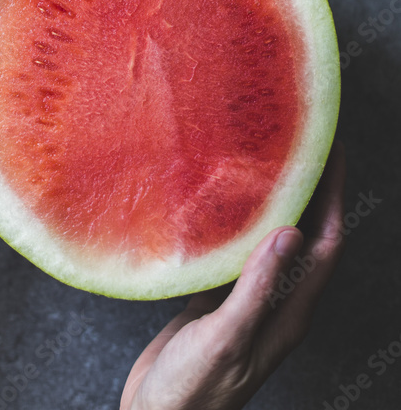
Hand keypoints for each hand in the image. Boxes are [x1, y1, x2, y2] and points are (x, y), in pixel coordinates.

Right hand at [121, 141, 345, 409]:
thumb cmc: (192, 392)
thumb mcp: (227, 338)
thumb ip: (257, 289)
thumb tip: (289, 233)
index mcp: (289, 312)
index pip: (325, 242)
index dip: (334, 195)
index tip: (331, 150)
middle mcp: (276, 302)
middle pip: (305, 235)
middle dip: (311, 189)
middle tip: (300, 141)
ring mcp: (247, 300)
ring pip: (270, 239)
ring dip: (274, 201)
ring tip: (264, 159)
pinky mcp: (216, 299)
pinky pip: (236, 251)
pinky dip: (236, 221)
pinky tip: (219, 201)